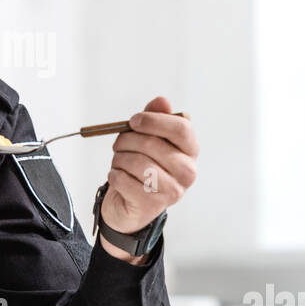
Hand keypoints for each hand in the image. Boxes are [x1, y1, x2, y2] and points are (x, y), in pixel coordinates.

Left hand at [98, 96, 198, 261]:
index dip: (153, 121)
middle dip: (126, 140)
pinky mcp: (152, 205)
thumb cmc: (142, 166)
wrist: (131, 205)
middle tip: (119, 144)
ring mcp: (173, 191)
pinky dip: (114, 175)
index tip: (133, 121)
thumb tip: (162, 100)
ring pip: (136, 162)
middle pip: (152, 144)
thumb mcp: (148, 139)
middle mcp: (188, 172)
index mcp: (190, 151)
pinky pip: (123, 179)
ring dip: (119, 159)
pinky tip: (119, 177)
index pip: (181, 128)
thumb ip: (155, 118)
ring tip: (120, 162)